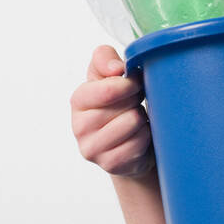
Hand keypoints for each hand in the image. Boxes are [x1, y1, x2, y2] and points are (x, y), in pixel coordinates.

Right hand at [70, 46, 155, 179]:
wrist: (125, 141)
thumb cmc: (120, 103)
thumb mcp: (109, 75)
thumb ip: (105, 59)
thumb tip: (116, 69)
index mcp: (79, 100)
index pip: (108, 90)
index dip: (130, 84)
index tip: (136, 83)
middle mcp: (79, 126)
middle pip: (125, 106)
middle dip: (137, 101)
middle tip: (136, 102)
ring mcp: (92, 149)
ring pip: (133, 123)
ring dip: (142, 118)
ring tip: (136, 119)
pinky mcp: (109, 165)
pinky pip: (138, 144)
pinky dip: (145, 137)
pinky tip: (138, 136)